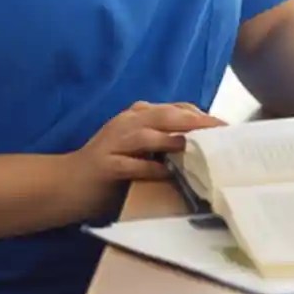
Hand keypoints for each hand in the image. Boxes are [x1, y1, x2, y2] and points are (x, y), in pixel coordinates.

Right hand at [65, 102, 226, 218]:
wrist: (66, 184)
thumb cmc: (110, 168)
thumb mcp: (140, 149)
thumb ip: (166, 142)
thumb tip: (205, 147)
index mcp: (138, 116)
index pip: (177, 109)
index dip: (203, 117)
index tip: (227, 128)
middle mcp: (127, 123)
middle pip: (167, 115)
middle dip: (197, 123)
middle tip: (223, 132)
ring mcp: (114, 142)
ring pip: (148, 134)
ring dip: (173, 140)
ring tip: (199, 147)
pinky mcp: (105, 164)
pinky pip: (130, 164)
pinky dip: (148, 167)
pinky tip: (166, 173)